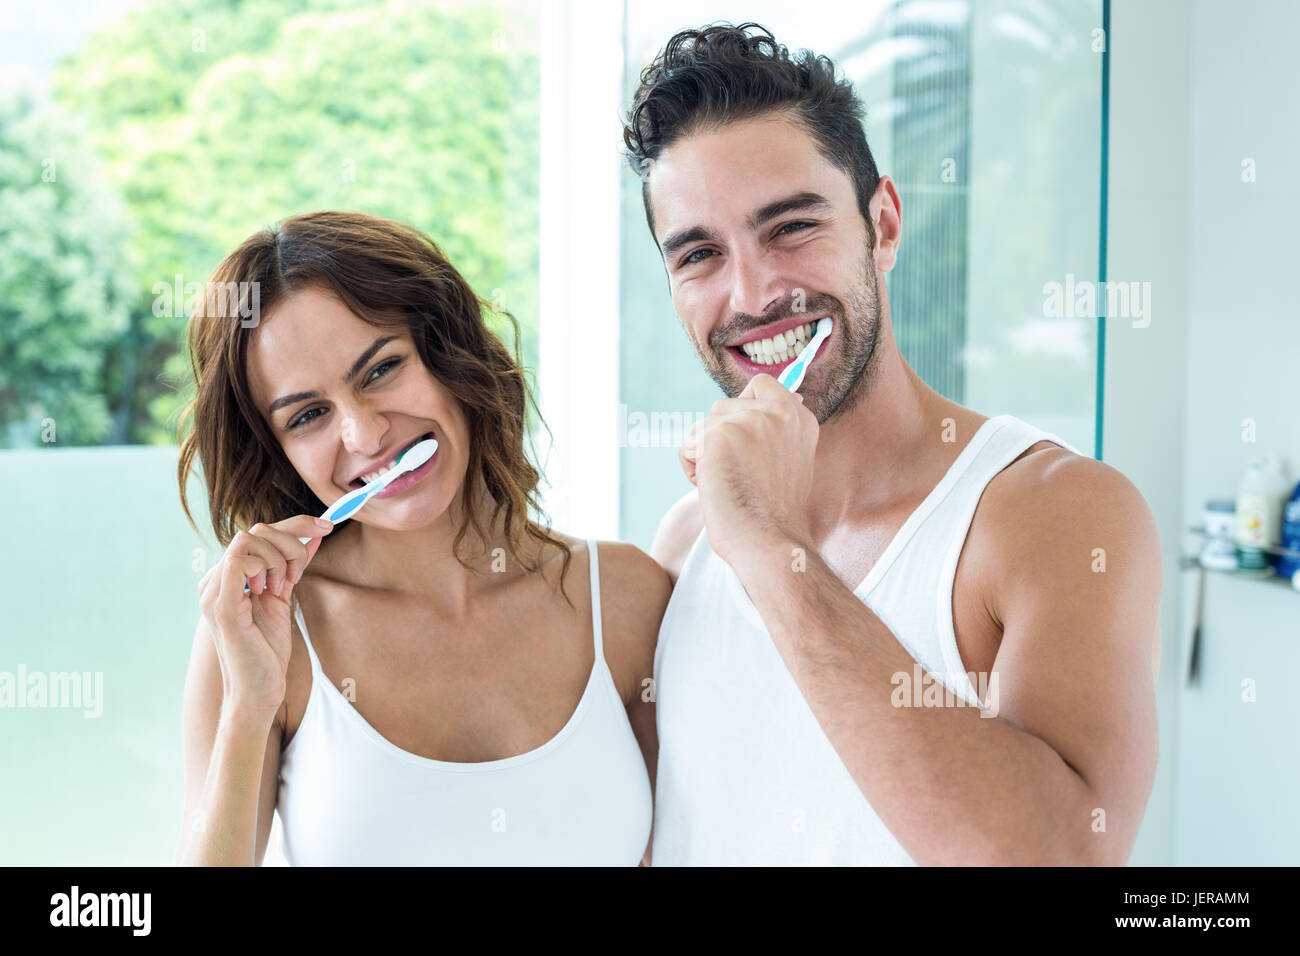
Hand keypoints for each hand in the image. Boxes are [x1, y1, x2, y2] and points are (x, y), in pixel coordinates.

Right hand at [196, 515, 331, 720]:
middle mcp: (214, 580)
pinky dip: (264, 568)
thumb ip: (292, 567)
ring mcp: (213, 592)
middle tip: (297, 576)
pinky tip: (271, 591)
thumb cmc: (266, 652)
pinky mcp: (221, 606)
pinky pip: (237, 562)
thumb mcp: (283, 599)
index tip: (326, 527)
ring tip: (283, 587)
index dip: (295, 524)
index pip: (258, 533)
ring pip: (248, 539)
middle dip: (290, 544)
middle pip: (255, 530)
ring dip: (279, 558)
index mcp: (227, 578)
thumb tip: (314, 536)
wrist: (257, 693)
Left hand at [680, 373, 817, 571]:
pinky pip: (687, 447)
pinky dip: (693, 470)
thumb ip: (778, 430)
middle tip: (740, 475)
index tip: (743, 437)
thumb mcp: (790, 460)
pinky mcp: (718, 435)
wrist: (770, 541)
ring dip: (705, 457)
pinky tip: (716, 489)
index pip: (761, 384)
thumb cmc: (775, 512)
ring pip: (702, 428)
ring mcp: (748, 420)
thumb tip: (772, 398)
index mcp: (798, 417)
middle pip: (723, 406)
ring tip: (729, 484)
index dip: (744, 405)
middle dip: (720, 439)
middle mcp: (777, 412)